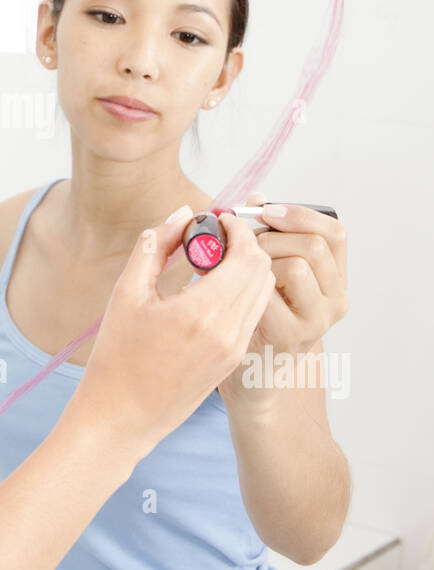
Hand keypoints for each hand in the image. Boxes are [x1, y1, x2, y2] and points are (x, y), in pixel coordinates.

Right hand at [70, 207, 275, 458]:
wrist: (121, 418)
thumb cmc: (116, 358)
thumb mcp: (126, 294)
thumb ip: (154, 246)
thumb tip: (182, 214)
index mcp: (200, 313)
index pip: (248, 256)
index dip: (239, 229)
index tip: (218, 218)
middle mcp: (227, 332)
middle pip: (263, 272)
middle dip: (247, 245)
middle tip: (218, 235)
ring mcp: (234, 349)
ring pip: (263, 292)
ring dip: (249, 268)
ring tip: (216, 260)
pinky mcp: (233, 360)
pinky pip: (253, 314)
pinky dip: (244, 292)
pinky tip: (214, 288)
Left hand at [218, 191, 348, 406]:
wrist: (251, 373)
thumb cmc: (258, 315)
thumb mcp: (269, 272)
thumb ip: (267, 235)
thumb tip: (257, 197)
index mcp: (335, 278)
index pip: (336, 233)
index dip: (300, 215)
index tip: (265, 210)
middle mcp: (336, 300)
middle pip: (312, 245)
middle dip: (269, 236)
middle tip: (241, 242)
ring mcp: (318, 320)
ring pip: (294, 266)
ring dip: (258, 259)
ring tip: (237, 268)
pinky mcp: (293, 336)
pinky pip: (270, 292)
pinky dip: (246, 284)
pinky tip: (233, 290)